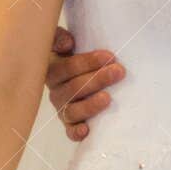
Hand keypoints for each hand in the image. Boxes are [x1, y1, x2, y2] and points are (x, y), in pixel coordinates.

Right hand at [46, 25, 124, 141]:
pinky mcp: (70, 124)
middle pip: (74, 89)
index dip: (87, 62)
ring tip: (108, 98)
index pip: (66, 67)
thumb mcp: (64, 41)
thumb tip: (68, 44)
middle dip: (97, 80)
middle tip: (119, 72)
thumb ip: (60, 37)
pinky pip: (70, 131)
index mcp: (52, 70)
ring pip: (73, 110)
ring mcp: (63, 109)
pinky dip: (76, 132)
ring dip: (90, 105)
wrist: (79, 74)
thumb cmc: (75, 55)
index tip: (110, 56)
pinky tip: (86, 130)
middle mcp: (55, 91)